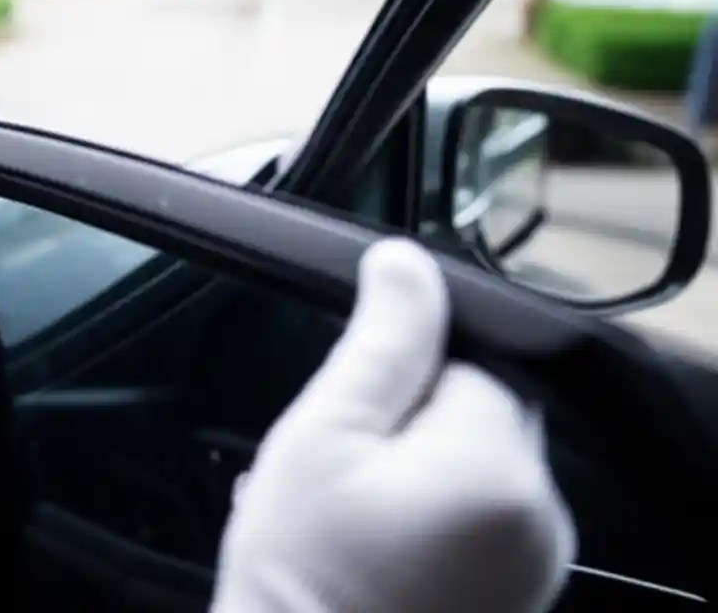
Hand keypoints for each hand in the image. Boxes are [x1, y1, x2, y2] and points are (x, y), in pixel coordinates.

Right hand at [211, 239, 575, 612]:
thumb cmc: (298, 576)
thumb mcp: (321, 439)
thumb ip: (381, 345)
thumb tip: (405, 262)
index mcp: (498, 469)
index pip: (469, 364)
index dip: (397, 386)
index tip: (348, 433)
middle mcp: (543, 519)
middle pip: (477, 415)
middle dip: (406, 429)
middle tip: (339, 477)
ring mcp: (536, 566)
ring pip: (472, 466)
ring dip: (411, 473)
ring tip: (345, 517)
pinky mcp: (517, 597)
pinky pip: (478, 520)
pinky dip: (427, 519)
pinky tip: (368, 546)